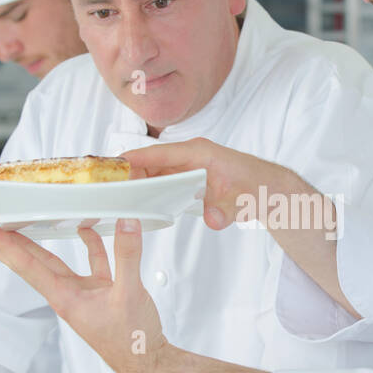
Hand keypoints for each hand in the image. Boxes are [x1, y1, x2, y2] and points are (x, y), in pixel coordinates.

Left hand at [0, 220, 166, 372]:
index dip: (2, 243)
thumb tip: (126, 222)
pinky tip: (87, 228)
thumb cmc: (133, 341)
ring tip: (16, 224)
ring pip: (53, 260)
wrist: (148, 365)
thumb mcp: (130, 295)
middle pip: (26, 262)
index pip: (26, 264)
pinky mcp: (102, 293)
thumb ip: (127, 256)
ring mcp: (83, 294)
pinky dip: (88, 244)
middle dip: (0, 244)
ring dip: (35, 242)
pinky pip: (90, 262)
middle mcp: (67, 295)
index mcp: (65, 298)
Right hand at [123, 137, 286, 231]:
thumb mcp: (244, 201)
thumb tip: (212, 220)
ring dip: (135, 182)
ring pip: (153, 171)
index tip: (116, 163)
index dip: (139, 158)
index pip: (163, 152)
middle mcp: (190, 155)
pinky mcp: (185, 177)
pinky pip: (160, 180)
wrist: (267, 189)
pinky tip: (133, 202)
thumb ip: (226, 211)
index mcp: (201, 152)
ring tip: (112, 196)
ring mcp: (186, 166)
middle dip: (128, 172)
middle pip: (151, 161)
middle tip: (106, 188)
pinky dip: (146, 189)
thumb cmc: (256, 187)